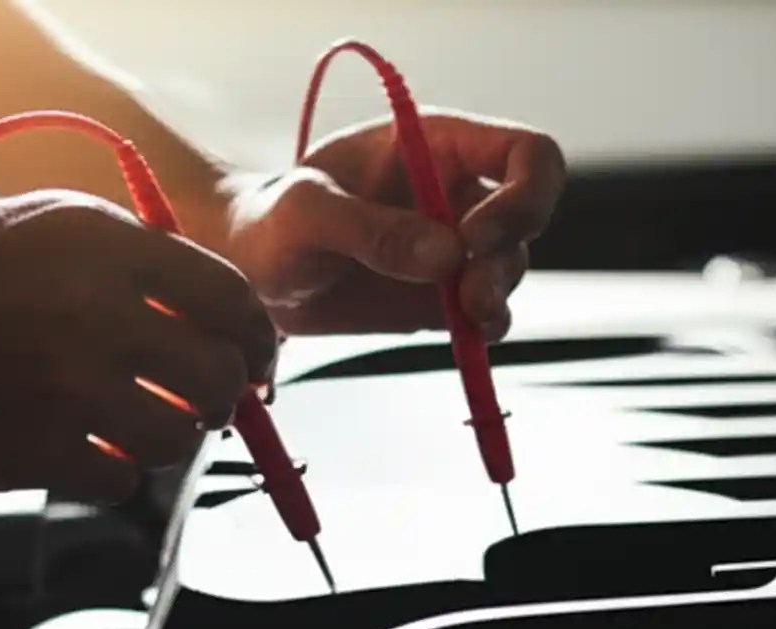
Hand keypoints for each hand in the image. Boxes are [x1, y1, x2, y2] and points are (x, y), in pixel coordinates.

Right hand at [0, 191, 274, 500]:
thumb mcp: (33, 228)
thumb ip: (126, 257)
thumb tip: (207, 306)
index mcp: (105, 244)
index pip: (230, 296)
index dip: (258, 336)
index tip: (259, 359)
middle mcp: (99, 309)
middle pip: (221, 373)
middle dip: (225, 396)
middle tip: (207, 403)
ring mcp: (70, 384)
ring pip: (180, 434)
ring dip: (168, 438)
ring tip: (135, 425)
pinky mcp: (37, 450)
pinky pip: (123, 481)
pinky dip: (111, 474)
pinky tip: (78, 451)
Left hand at [224, 111, 565, 340]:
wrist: (248, 272)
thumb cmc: (268, 219)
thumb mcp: (304, 213)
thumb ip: (369, 228)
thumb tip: (447, 254)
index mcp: (435, 146)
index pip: (525, 153)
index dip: (524, 192)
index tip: (475, 236)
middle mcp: (457, 193)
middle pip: (527, 218)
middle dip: (504, 257)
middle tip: (468, 295)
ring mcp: (455, 248)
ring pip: (510, 268)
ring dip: (496, 295)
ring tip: (464, 317)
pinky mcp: (444, 297)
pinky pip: (488, 311)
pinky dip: (487, 326)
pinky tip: (470, 337)